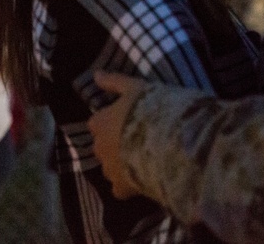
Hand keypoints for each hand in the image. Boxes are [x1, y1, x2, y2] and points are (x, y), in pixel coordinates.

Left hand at [88, 70, 148, 199]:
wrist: (168, 141)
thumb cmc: (150, 109)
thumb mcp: (135, 87)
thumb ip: (114, 81)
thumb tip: (96, 74)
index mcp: (100, 123)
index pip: (96, 123)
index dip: (111, 122)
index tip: (127, 120)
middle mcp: (99, 147)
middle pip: (102, 146)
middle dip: (114, 144)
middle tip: (137, 139)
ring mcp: (109, 169)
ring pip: (109, 167)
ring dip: (121, 164)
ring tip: (144, 159)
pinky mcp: (122, 187)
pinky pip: (119, 189)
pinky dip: (127, 186)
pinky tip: (142, 179)